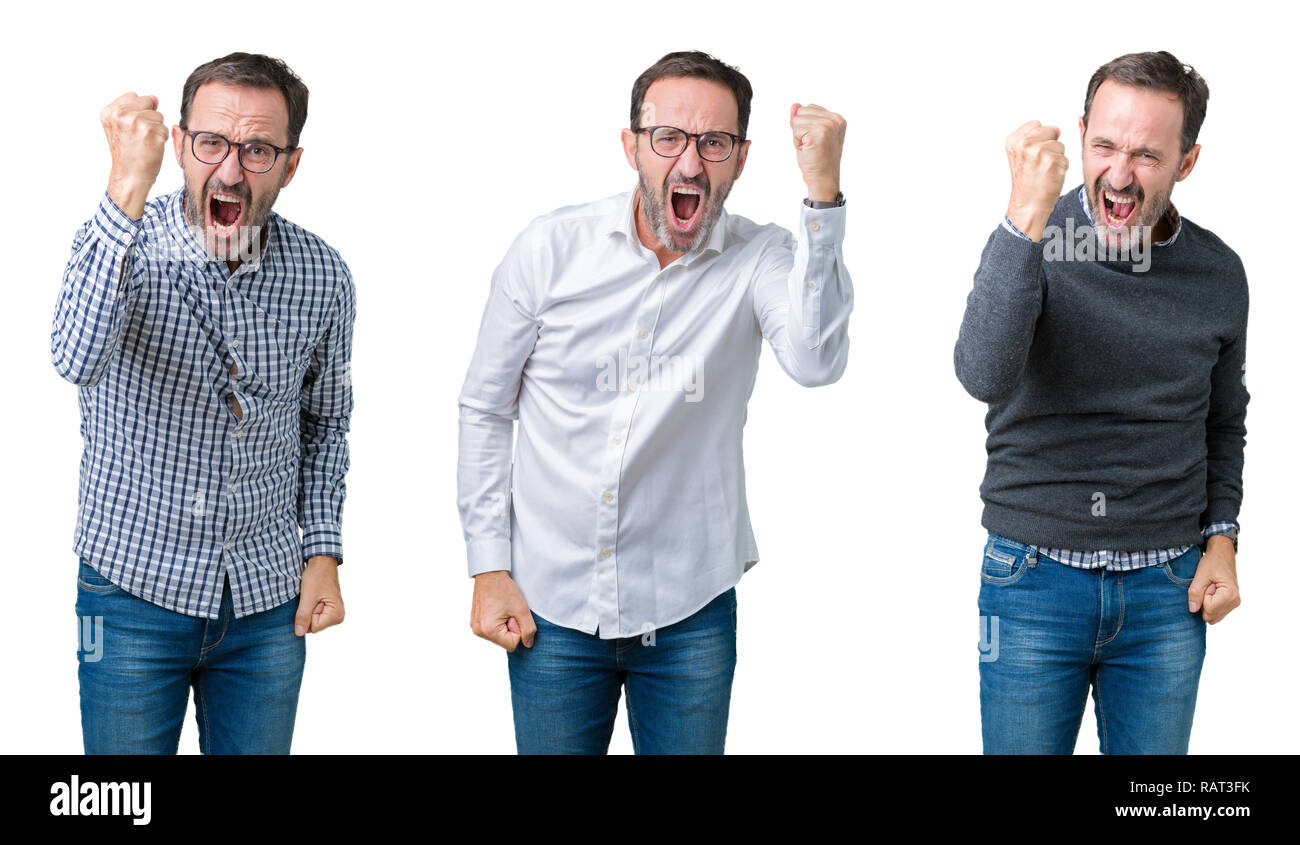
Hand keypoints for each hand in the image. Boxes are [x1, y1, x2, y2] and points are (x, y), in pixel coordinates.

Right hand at [101, 92, 168, 219]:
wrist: (130, 177)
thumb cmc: (128, 154)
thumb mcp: (120, 127)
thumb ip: (133, 109)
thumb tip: (154, 99)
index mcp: (109, 112)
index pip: (134, 96)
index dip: (138, 112)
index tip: (131, 129)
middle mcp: (121, 114)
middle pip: (148, 102)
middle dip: (148, 118)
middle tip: (139, 137)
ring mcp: (136, 121)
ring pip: (159, 116)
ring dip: (156, 129)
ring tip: (144, 143)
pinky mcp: (152, 131)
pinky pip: (166, 128)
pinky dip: (162, 139)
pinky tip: (151, 148)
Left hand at [295, 555, 344, 635]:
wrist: (322, 562)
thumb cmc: (317, 576)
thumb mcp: (307, 597)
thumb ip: (303, 616)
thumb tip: (299, 633)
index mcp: (336, 615)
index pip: (313, 628)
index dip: (307, 615)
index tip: (312, 599)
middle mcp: (338, 616)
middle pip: (313, 626)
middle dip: (308, 613)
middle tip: (312, 597)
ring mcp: (334, 613)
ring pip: (312, 620)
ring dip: (308, 609)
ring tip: (313, 595)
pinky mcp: (329, 608)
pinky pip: (314, 614)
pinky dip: (310, 606)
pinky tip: (314, 596)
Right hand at [470, 570, 535, 651]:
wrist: (490, 573)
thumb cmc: (504, 588)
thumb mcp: (522, 609)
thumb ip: (528, 629)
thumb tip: (528, 644)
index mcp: (488, 630)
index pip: (512, 645)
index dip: (518, 630)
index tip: (514, 615)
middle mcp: (478, 631)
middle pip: (504, 641)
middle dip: (511, 627)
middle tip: (509, 610)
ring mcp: (475, 627)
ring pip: (498, 636)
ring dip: (505, 624)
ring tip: (503, 608)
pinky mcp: (475, 621)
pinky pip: (492, 629)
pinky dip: (498, 621)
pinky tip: (497, 608)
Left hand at [790, 103, 845, 202]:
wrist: (823, 179)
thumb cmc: (818, 160)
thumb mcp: (811, 134)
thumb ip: (805, 118)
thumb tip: (794, 105)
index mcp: (837, 119)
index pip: (810, 108)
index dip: (806, 126)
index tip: (816, 140)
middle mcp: (835, 120)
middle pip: (802, 111)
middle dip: (800, 129)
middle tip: (811, 145)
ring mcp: (828, 125)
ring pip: (797, 119)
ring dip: (798, 136)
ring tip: (809, 147)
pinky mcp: (819, 132)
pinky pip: (795, 129)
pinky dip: (796, 141)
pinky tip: (807, 150)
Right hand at [1004, 120, 1067, 241]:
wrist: (1028, 206)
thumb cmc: (1026, 183)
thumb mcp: (1020, 156)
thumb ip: (1032, 138)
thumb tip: (1057, 129)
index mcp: (1013, 141)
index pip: (1036, 124)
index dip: (1039, 139)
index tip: (1031, 155)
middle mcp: (1024, 144)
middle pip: (1051, 131)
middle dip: (1049, 145)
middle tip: (1039, 164)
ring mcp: (1039, 152)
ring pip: (1060, 145)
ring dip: (1057, 158)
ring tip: (1044, 171)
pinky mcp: (1053, 161)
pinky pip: (1066, 158)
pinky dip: (1062, 168)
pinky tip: (1050, 177)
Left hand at [1188, 535, 1240, 623]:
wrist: (1222, 554)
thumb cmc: (1213, 562)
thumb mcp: (1200, 575)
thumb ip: (1195, 593)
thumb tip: (1193, 610)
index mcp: (1230, 595)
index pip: (1208, 610)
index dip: (1202, 598)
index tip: (1207, 585)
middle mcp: (1235, 602)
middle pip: (1211, 616)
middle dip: (1204, 603)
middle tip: (1208, 587)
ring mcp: (1234, 603)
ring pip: (1213, 616)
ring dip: (1207, 603)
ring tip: (1210, 588)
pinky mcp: (1231, 603)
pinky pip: (1216, 612)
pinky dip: (1210, 603)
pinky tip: (1212, 591)